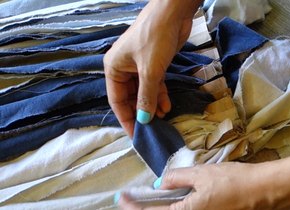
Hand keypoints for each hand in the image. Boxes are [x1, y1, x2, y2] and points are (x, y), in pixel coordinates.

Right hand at [104, 0, 199, 136]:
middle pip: (130, 98)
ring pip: (144, 92)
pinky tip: (166, 106)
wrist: (172, 13)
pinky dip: (160, 95)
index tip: (136, 136)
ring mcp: (139, 66)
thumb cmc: (155, 39)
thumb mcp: (150, 71)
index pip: (117, 101)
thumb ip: (146, 97)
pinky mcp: (154, 64)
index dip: (126, 119)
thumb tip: (144, 120)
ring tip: (162, 119)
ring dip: (152, 105)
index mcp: (113, 69)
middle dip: (141, 113)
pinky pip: (154, 84)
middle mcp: (123, 68)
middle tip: (152, 130)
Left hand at [117, 162, 289, 209]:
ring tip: (151, 199)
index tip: (122, 198)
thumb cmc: (233, 182)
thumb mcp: (201, 174)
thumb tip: (160, 183)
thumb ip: (177, 178)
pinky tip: (174, 199)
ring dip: (160, 208)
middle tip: (133, 200)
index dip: (132, 206)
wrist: (263, 192)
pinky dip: (175, 207)